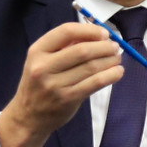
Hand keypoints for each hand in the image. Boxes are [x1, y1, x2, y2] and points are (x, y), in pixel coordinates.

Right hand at [0, 22, 121, 146]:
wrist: (28, 116)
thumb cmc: (39, 84)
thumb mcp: (42, 60)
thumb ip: (64, 47)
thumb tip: (97, 35)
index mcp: (37, 51)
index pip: (66, 31)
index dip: (89, 30)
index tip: (104, 33)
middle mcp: (43, 66)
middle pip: (82, 50)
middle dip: (104, 46)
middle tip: (115, 47)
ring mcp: (55, 84)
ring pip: (91, 67)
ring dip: (110, 60)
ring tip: (117, 58)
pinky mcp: (67, 99)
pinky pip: (94, 83)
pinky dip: (110, 76)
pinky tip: (118, 72)